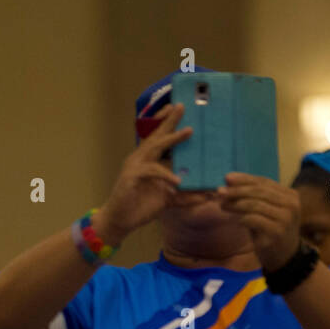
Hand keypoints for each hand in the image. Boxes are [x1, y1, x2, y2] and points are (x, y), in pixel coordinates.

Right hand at [96, 103, 189, 244]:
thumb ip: (186, 195)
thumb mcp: (168, 199)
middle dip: (170, 121)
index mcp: (148, 160)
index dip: (167, 122)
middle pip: (156, 135)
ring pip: (154, 147)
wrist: (121, 221)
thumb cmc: (141, 207)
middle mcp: (140, 159)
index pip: (158, 137)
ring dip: (172, 139)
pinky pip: (151, 171)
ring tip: (188, 132)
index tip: (179, 107)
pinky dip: (165, 174)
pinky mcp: (131, 177)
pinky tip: (178, 180)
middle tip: (182, 107)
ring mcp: (134, 166)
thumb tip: (208, 194)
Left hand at [218, 173, 301, 271]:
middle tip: (220, 192)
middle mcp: (291, 204)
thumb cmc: (271, 231)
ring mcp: (285, 218)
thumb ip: (252, 197)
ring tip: (222, 204)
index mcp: (289, 195)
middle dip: (237, 190)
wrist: (284, 257)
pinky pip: (253, 220)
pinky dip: (241, 218)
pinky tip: (234, 219)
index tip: (227, 178)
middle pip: (259, 192)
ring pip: (255, 205)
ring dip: (235, 204)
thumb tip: (228, 182)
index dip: (245, 179)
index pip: (264, 182)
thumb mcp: (264, 210)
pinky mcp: (277, 232)